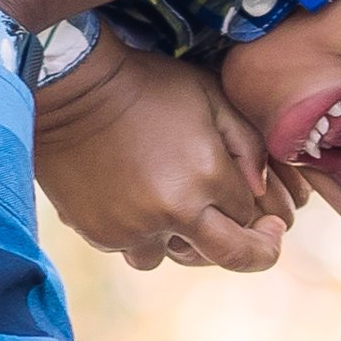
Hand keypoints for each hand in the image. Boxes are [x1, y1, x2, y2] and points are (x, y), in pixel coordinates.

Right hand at [34, 26, 301, 271]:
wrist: (70, 88)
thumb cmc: (145, 85)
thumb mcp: (208, 96)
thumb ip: (247, 143)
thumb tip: (262, 192)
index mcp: (206, 175)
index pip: (251, 216)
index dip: (262, 215)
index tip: (270, 217)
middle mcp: (174, 211)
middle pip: (229, 255)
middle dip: (254, 253)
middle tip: (261, 241)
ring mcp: (134, 227)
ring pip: (178, 256)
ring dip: (186, 240)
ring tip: (181, 210)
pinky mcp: (100, 234)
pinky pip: (135, 248)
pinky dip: (142, 232)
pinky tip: (138, 200)